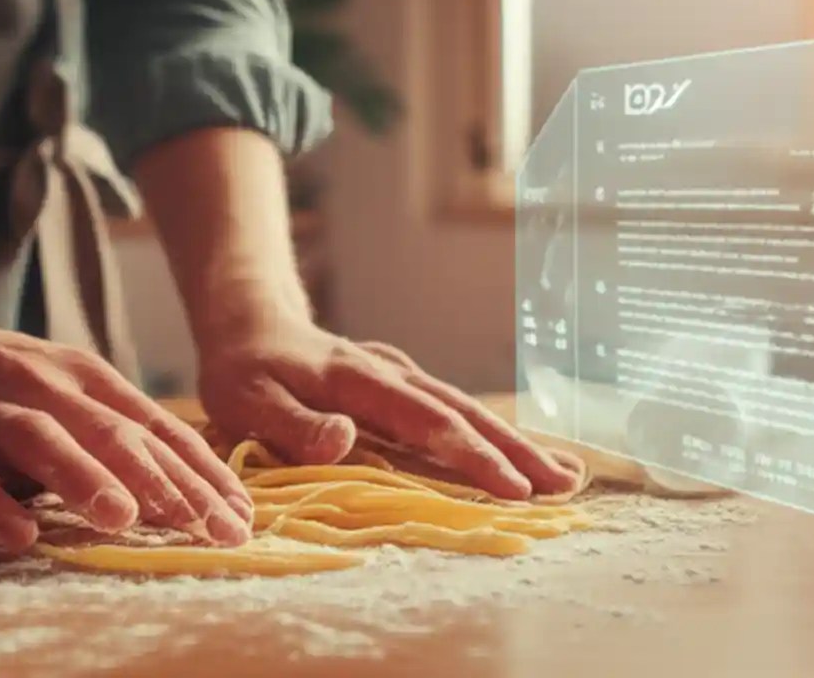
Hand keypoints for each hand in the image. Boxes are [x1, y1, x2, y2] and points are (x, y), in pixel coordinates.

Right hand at [0, 292, 252, 551]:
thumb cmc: (0, 381)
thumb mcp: (67, 393)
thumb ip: (119, 433)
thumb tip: (190, 488)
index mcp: (87, 378)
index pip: (158, 429)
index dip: (203, 473)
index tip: (242, 517)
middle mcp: (43, 385)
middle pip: (114, 434)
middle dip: (167, 484)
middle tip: (209, 528)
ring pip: (40, 440)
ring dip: (83, 478)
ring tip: (124, 519)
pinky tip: (19, 535)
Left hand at [198, 317, 580, 499]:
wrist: (252, 323)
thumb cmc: (245, 371)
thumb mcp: (247, 401)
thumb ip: (293, 424)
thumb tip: (344, 441)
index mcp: (360, 382)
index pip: (428, 422)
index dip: (473, 458)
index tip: (514, 489)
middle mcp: (392, 375)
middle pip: (465, 414)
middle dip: (518, 451)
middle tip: (567, 485)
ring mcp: (403, 377)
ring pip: (468, 410)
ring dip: (517, 442)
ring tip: (567, 473)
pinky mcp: (405, 385)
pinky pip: (455, 410)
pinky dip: (493, 433)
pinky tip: (521, 455)